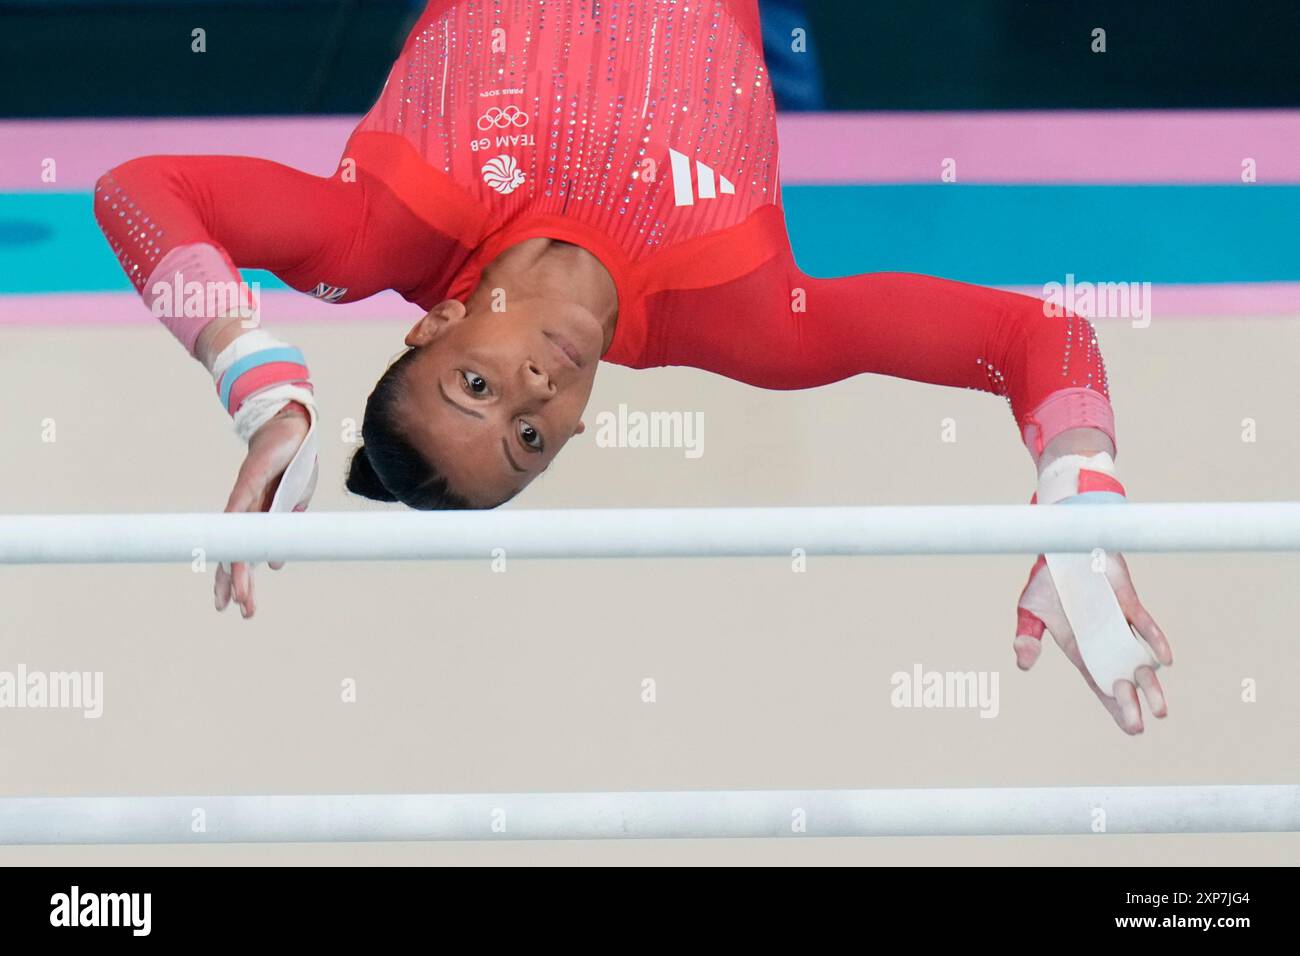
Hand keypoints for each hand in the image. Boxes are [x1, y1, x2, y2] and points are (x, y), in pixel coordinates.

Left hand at [214, 402, 311, 617]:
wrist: (290, 429)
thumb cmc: (293, 465)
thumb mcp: (295, 504)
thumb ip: (284, 532)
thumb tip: (273, 564)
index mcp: (260, 520)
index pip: (245, 555)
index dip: (240, 579)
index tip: (240, 604)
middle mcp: (247, 514)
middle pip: (234, 554)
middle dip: (234, 584)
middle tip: (233, 611)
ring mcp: (245, 500)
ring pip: (234, 541)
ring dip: (233, 569)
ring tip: (234, 596)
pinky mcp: (247, 483)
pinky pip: (238, 511)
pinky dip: (233, 533)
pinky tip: (229, 554)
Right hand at [1015, 552, 1173, 733]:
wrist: (1064, 546)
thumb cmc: (1046, 580)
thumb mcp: (1029, 610)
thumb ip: (1026, 636)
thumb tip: (1024, 663)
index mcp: (1080, 649)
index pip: (1100, 684)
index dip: (1115, 706)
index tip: (1132, 728)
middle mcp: (1104, 641)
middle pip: (1122, 678)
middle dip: (1131, 703)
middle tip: (1141, 723)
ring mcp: (1118, 623)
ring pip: (1138, 657)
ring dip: (1149, 683)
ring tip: (1159, 708)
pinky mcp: (1128, 603)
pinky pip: (1144, 624)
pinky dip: (1155, 640)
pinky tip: (1164, 659)